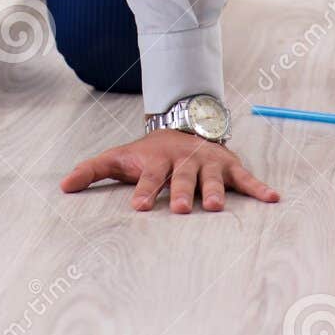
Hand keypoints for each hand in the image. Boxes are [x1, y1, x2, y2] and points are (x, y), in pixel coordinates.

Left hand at [60, 129, 280, 213]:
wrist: (183, 126)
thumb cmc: (148, 153)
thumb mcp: (120, 157)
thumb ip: (92, 170)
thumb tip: (61, 187)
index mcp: (157, 161)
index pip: (148, 177)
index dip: (143, 191)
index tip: (137, 206)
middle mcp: (183, 161)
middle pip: (181, 178)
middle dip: (180, 192)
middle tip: (178, 208)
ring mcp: (208, 163)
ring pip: (212, 178)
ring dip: (214, 191)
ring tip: (215, 207)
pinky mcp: (229, 166)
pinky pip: (246, 178)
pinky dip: (259, 188)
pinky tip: (273, 199)